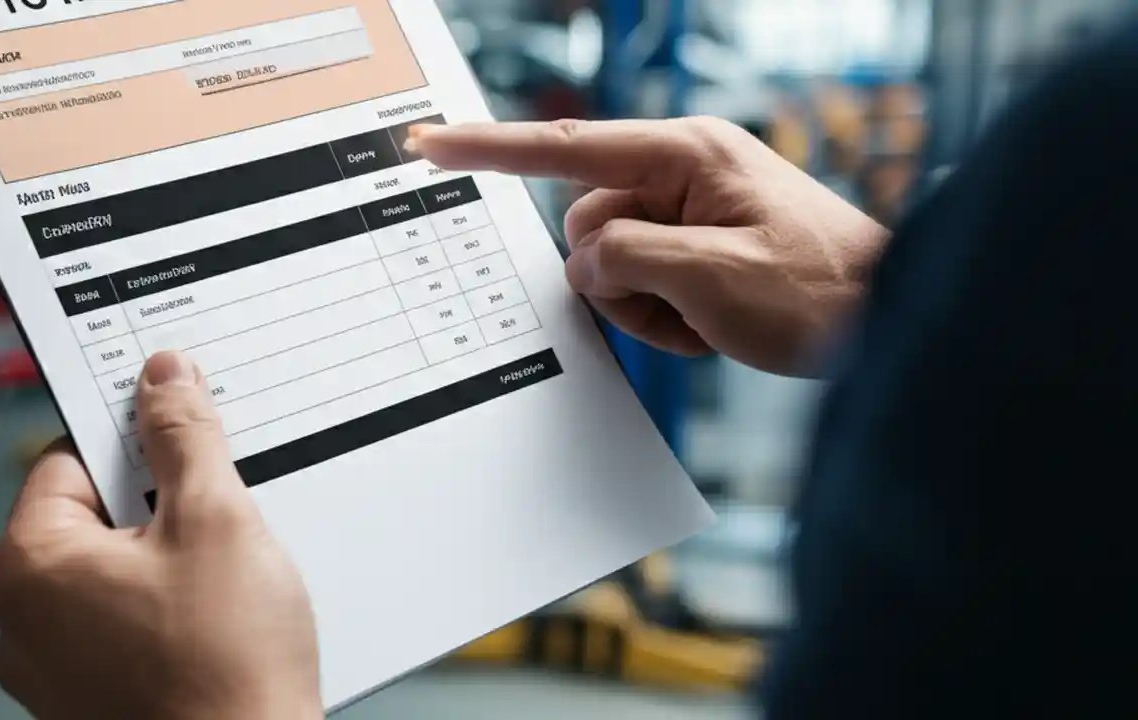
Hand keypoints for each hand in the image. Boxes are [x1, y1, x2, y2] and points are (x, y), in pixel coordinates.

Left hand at [0, 352, 321, 719]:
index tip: (179, 430)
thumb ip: (184, 439)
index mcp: (32, 569)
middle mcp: (27, 624)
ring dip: (172, 556)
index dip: (132, 438)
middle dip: (162, 502)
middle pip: (94, 516)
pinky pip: (129, 623)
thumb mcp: (215, 521)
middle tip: (220, 508)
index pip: (67, 460)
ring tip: (228, 571)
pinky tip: (221, 613)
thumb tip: (163, 380)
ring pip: (118, 572)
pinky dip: (172, 606)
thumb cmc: (226, 665)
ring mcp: (60, 670)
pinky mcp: (99, 700)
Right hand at [410, 118, 888, 375]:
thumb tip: (583, 259)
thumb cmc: (821, 292)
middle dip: (619, 281)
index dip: (489, 149)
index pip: (567, 149)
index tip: (430, 141)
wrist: (883, 322)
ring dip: (646, 307)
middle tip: (680, 306)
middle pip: (588, 226)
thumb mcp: (714, 277)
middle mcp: (682, 173)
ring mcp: (689, 211)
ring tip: (706, 317)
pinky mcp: (694, 246)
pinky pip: (639, 285)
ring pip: (610, 264)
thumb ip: (628, 258)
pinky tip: (713, 323)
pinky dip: (665, 317)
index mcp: (688, 155)